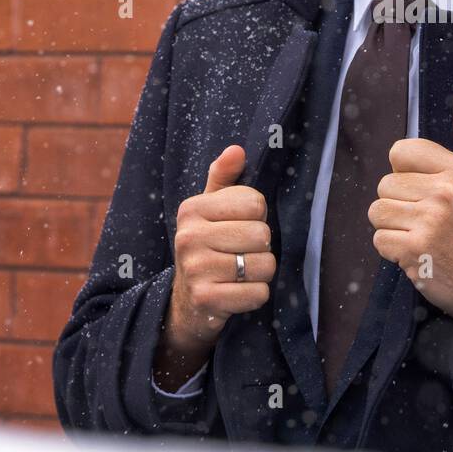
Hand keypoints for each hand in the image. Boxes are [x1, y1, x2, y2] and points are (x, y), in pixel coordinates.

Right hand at [160, 145, 275, 367]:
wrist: (187, 301)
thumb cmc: (208, 245)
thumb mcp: (211, 209)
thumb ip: (224, 178)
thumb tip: (236, 150)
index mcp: (192, 209)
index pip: (255, 202)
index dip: (257, 217)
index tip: (238, 227)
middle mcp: (187, 237)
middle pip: (262, 234)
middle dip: (261, 247)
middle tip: (240, 253)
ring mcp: (195, 269)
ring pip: (265, 265)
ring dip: (261, 273)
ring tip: (239, 273)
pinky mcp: (206, 299)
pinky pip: (258, 293)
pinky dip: (256, 295)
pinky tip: (237, 292)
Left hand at [369, 94, 452, 336]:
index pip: (401, 151)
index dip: (405, 171)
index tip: (422, 189)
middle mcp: (443, 193)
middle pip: (385, 184)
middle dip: (398, 203)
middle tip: (423, 219)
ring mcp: (428, 222)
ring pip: (377, 211)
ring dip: (392, 227)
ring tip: (418, 235)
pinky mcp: (414, 250)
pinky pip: (379, 239)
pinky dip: (392, 250)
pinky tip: (416, 253)